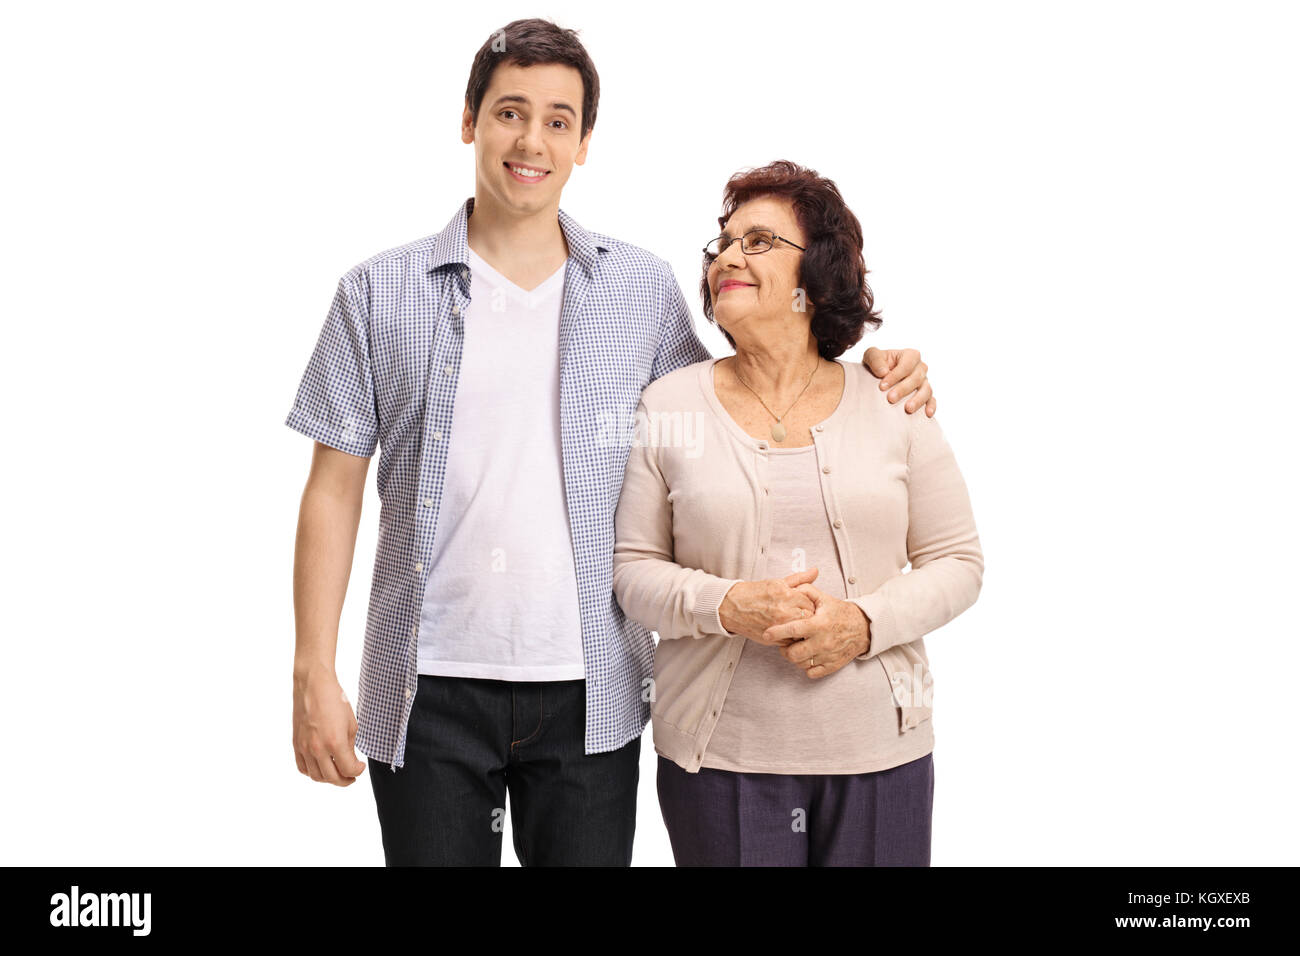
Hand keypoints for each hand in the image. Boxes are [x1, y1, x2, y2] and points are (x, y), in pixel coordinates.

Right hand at [293, 663, 366, 784]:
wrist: (313, 686)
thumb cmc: (335, 700)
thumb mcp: (351, 724)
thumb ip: (350, 747)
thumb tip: (349, 761)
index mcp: (335, 742)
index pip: (348, 770)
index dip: (357, 771)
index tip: (360, 767)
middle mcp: (317, 748)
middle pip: (332, 778)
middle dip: (344, 780)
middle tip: (351, 777)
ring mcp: (304, 748)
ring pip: (316, 776)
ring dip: (328, 779)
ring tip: (337, 773)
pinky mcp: (296, 744)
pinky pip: (302, 767)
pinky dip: (312, 772)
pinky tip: (321, 767)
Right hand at [718, 569, 818, 643]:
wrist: (733, 607)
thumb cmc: (754, 594)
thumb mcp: (778, 583)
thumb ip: (799, 579)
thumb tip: (815, 571)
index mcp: (786, 595)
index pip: (811, 602)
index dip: (810, 604)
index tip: (806, 604)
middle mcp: (784, 611)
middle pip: (810, 617)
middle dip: (809, 616)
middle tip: (802, 614)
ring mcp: (779, 626)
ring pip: (802, 631)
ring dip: (802, 628)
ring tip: (796, 622)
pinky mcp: (774, 638)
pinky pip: (792, 641)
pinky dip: (792, 637)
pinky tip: (787, 630)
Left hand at [762, 583, 871, 678]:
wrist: (863, 628)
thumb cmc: (840, 613)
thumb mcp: (824, 598)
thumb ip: (806, 591)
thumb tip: (791, 589)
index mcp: (819, 624)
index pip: (793, 629)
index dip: (777, 632)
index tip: (766, 633)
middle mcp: (823, 642)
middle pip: (793, 654)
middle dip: (784, 649)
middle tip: (784, 643)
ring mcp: (828, 655)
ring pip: (801, 664)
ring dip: (795, 657)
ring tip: (796, 648)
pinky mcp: (832, 665)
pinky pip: (812, 673)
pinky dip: (806, 666)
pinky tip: (807, 656)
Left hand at [863, 347, 934, 415]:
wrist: (877, 377)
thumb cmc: (877, 364)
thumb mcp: (871, 356)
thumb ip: (875, 359)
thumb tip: (883, 372)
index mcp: (910, 356)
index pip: (907, 364)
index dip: (896, 375)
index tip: (882, 386)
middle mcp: (920, 368)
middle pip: (917, 378)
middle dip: (903, 389)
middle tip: (890, 399)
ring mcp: (924, 382)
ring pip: (926, 390)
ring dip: (918, 399)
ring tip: (908, 409)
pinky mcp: (926, 395)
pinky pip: (931, 400)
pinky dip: (931, 406)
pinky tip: (927, 414)